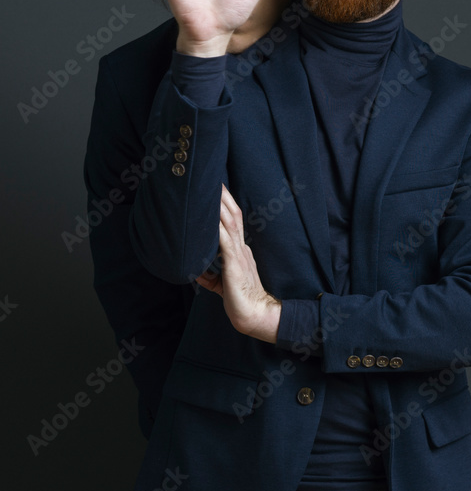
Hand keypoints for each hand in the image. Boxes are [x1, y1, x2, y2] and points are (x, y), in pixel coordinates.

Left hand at [196, 184, 280, 342]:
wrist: (256, 315)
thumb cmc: (239, 301)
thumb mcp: (220, 284)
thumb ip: (209, 275)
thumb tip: (194, 271)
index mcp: (238, 251)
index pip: (231, 222)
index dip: (224, 204)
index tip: (215, 188)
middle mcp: (240, 248)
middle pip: (232, 214)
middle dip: (223, 195)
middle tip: (213, 176)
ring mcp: (238, 254)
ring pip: (230, 222)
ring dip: (220, 204)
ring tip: (212, 186)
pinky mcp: (234, 264)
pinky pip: (224, 242)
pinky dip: (217, 227)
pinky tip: (210, 216)